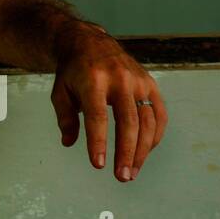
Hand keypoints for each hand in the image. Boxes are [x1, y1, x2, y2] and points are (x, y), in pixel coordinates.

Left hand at [50, 25, 167, 181]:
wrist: (90, 42)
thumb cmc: (73, 71)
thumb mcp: (60, 91)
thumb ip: (65, 117)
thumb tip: (68, 143)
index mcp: (93, 80)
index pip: (98, 116)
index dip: (99, 141)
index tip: (98, 164)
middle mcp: (119, 79)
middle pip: (128, 122)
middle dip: (126, 152)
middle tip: (122, 176)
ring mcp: (138, 81)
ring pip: (147, 121)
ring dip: (142, 150)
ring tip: (132, 172)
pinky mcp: (151, 84)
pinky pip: (159, 115)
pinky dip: (154, 137)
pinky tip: (144, 153)